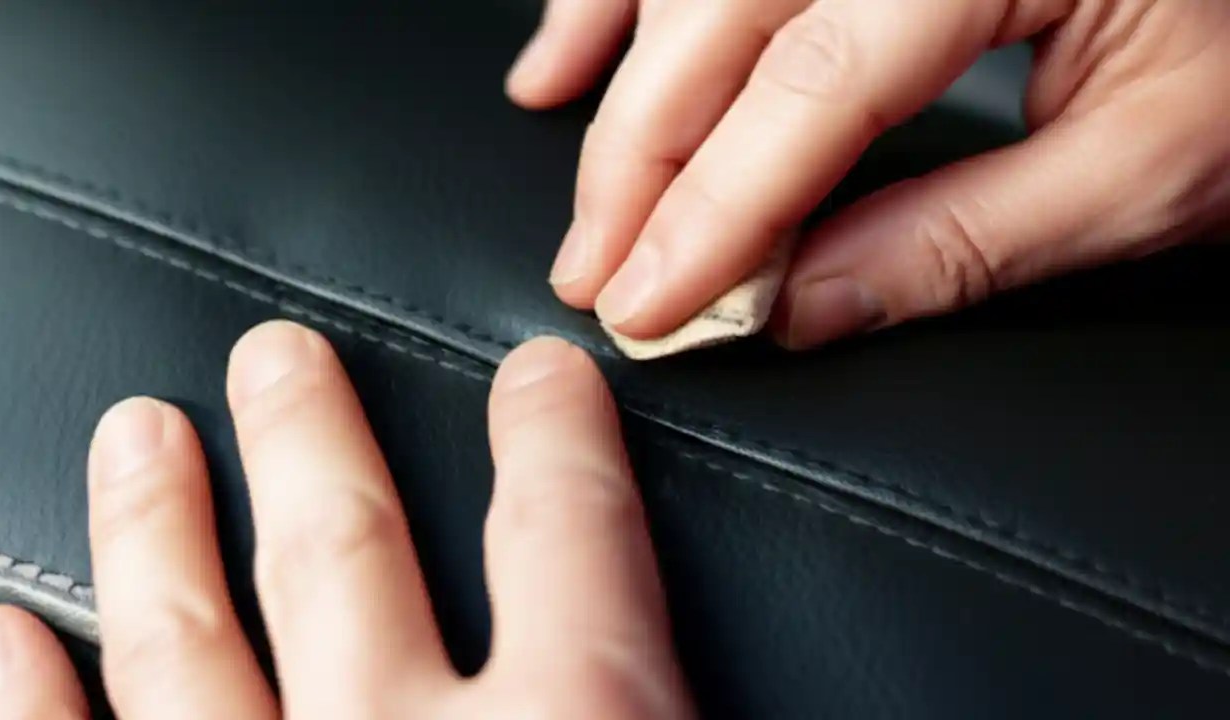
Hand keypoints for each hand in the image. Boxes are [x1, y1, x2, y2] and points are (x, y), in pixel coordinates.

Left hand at [0, 322, 693, 718]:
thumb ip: (667, 694)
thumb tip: (687, 670)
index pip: (568, 527)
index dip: (552, 432)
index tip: (534, 375)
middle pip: (348, 550)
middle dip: (312, 440)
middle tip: (276, 359)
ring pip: (191, 646)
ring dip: (157, 530)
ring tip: (137, 439)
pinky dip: (30, 706)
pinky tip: (1, 638)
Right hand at [509, 0, 1229, 348]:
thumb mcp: (1147, 170)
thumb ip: (962, 241)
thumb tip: (799, 306)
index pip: (816, 86)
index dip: (714, 206)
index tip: (648, 299)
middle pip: (724, 18)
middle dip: (642, 160)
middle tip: (599, 274)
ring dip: (620, 76)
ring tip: (582, 191)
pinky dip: (629, 0)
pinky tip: (575, 52)